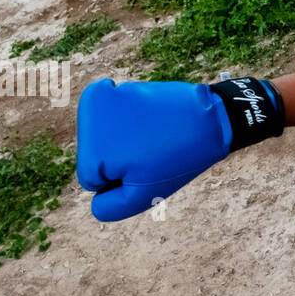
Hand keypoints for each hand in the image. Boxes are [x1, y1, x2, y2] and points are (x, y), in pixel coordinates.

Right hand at [76, 76, 284, 220]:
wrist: (206, 119)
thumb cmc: (176, 160)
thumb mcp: (144, 195)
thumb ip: (111, 208)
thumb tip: (94, 203)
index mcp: (92, 150)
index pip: (92, 180)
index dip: (120, 181)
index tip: (143, 167)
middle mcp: (88, 119)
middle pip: (94, 157)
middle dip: (119, 160)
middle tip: (147, 152)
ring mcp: (100, 99)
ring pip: (102, 139)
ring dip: (122, 142)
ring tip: (148, 136)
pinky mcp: (113, 87)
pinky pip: (110, 121)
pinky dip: (126, 123)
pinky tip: (147, 120)